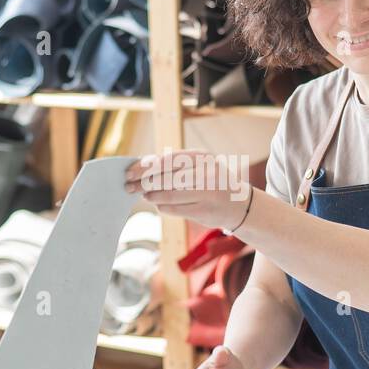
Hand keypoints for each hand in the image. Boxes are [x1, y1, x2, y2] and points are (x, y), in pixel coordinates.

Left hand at [125, 150, 253, 230]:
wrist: (239, 204)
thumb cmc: (211, 182)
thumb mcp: (198, 166)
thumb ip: (173, 165)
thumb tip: (141, 166)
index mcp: (201, 157)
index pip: (166, 160)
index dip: (144, 167)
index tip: (129, 172)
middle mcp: (205, 172)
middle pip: (165, 177)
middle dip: (143, 182)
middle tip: (130, 187)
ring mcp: (206, 192)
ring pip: (168, 194)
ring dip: (151, 196)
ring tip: (146, 195)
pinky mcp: (204, 211)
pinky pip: (174, 209)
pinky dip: (162, 207)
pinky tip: (158, 204)